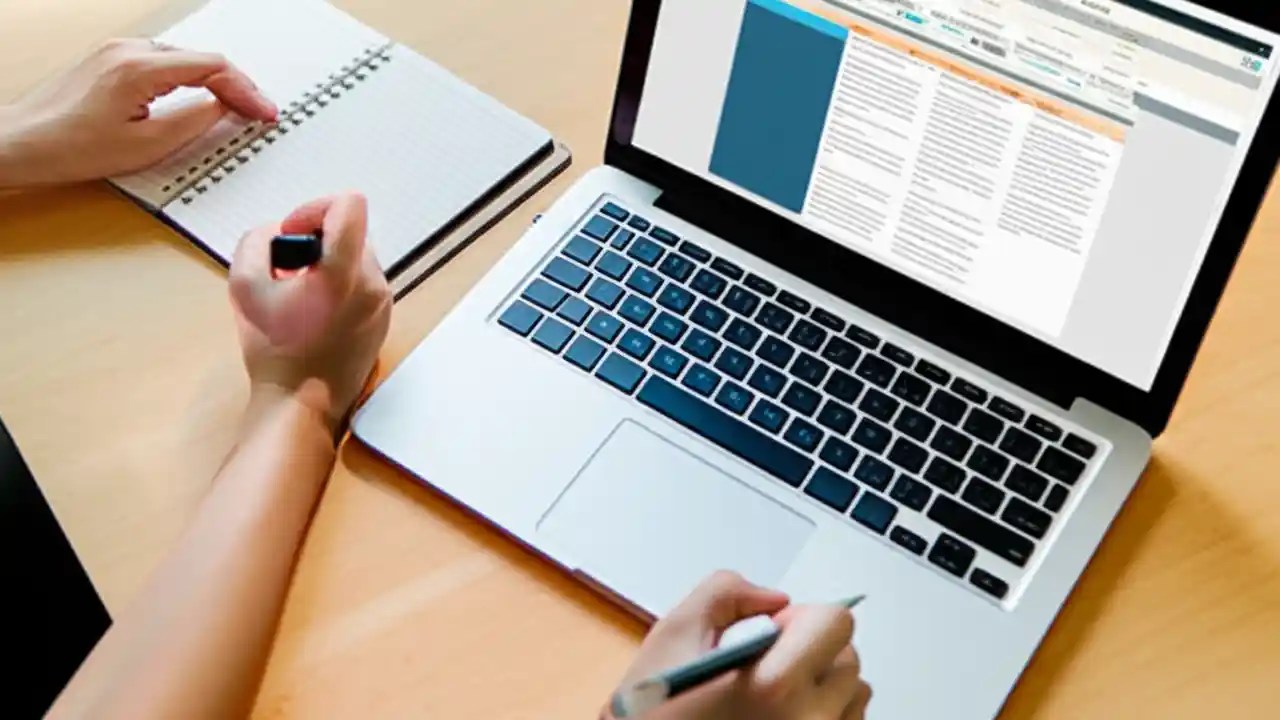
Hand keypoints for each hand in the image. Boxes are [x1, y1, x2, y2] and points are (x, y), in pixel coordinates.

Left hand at [0, 38, 276, 187]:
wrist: (21, 143)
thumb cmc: (72, 147)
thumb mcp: (147, 145)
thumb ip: (194, 121)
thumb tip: (222, 108)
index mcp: (140, 67)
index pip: (212, 67)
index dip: (246, 90)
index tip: (264, 113)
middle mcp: (129, 50)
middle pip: (200, 59)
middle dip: (235, 86)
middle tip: (257, 114)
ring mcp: (117, 52)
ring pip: (183, 60)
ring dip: (212, 83)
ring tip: (234, 109)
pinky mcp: (110, 60)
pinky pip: (163, 63)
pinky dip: (188, 80)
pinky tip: (199, 99)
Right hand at [229, 193, 391, 436]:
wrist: (301, 404)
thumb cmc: (275, 351)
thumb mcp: (244, 286)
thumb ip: (256, 242)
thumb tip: (275, 232)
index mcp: (344, 273)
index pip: (350, 205)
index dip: (314, 208)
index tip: (293, 234)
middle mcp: (373, 283)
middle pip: (351, 232)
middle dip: (316, 242)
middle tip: (289, 270)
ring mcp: (382, 303)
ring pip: (357, 258)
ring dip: (327, 265)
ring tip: (299, 294)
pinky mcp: (383, 319)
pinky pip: (363, 284)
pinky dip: (339, 287)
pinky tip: (315, 312)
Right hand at [606, 572, 870, 719]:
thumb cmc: (653, 714)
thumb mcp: (674, 636)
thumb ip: (726, 593)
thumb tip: (774, 599)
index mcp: (773, 686)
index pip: (836, 622)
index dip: (802, 618)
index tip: (774, 631)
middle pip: (848, 657)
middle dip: (813, 650)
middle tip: (766, 665)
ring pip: (853, 694)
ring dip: (822, 685)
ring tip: (774, 697)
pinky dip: (823, 715)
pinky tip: (782, 717)